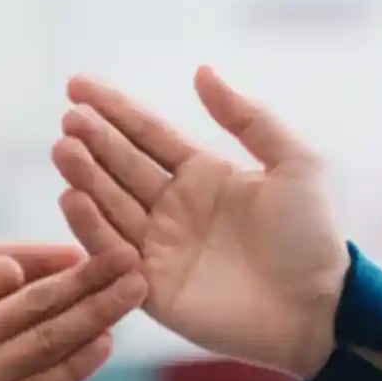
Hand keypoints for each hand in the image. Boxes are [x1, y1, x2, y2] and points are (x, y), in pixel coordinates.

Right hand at [0, 248, 145, 380]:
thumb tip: (14, 274)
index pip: (9, 270)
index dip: (51, 262)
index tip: (87, 252)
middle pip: (43, 298)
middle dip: (95, 275)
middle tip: (133, 254)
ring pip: (52, 338)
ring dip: (100, 311)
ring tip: (135, 289)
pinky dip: (78, 363)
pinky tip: (104, 343)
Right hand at [51, 66, 347, 378]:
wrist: (317, 309)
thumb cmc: (311, 238)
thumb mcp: (294, 163)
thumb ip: (248, 117)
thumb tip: (202, 71)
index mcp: (201, 175)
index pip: (146, 134)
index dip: (113, 109)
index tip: (76, 86)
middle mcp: (172, 208)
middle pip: (121, 166)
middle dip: (93, 141)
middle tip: (68, 120)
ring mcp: (158, 247)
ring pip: (110, 204)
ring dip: (85, 177)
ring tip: (64, 150)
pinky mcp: (150, 286)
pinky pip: (112, 252)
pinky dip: (91, 227)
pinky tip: (72, 198)